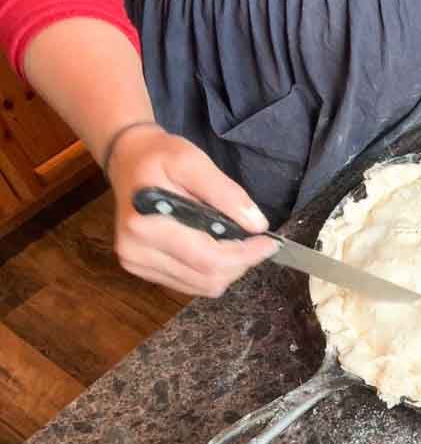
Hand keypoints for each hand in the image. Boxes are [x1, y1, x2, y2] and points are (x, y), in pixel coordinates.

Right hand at [106, 124, 277, 296]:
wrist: (128, 159)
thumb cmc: (161, 157)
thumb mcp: (194, 162)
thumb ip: (227, 194)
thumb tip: (257, 226)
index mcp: (147, 224)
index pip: (209, 259)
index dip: (246, 255)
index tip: (270, 243)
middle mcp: (136, 251)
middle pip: (208, 278)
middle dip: (241, 263)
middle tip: (255, 242)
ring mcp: (136, 263)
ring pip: (202, 286)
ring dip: (228, 269)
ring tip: (233, 242)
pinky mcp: (140, 269)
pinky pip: (190, 284)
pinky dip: (210, 272)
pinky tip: (214, 248)